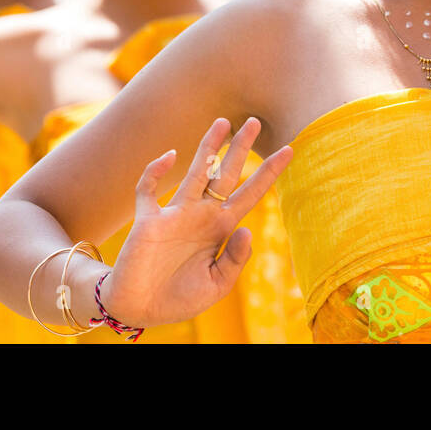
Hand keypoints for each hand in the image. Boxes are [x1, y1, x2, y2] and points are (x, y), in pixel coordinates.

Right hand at [99, 117, 291, 327]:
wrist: (141, 309)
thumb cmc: (180, 298)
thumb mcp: (218, 285)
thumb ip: (236, 259)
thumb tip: (247, 228)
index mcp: (220, 229)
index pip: (249, 194)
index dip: (268, 173)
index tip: (289, 150)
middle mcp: (200, 215)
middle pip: (224, 174)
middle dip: (239, 148)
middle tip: (254, 120)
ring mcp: (174, 214)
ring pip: (193, 172)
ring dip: (207, 148)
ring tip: (222, 122)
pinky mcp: (147, 219)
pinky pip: (148, 188)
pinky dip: (155, 171)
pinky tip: (170, 156)